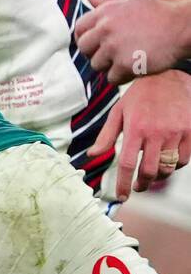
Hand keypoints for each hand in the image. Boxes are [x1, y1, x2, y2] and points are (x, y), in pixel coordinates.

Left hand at [76, 0, 190, 83]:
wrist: (182, 27)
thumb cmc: (157, 14)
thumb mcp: (130, 2)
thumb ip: (106, 3)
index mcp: (104, 13)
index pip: (78, 29)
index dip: (85, 38)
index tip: (96, 44)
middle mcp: (105, 29)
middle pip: (84, 49)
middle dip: (96, 53)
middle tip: (113, 54)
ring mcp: (114, 47)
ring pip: (97, 65)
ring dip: (110, 66)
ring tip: (128, 59)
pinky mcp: (125, 64)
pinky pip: (112, 78)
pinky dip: (122, 77)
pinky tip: (135, 68)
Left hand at [88, 71, 190, 198]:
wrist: (169, 77)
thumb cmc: (139, 95)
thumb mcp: (118, 111)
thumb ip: (106, 135)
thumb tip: (92, 156)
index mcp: (134, 128)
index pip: (126, 163)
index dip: (123, 184)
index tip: (121, 196)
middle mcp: (156, 133)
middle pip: (149, 171)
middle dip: (142, 184)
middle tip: (138, 187)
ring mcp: (176, 133)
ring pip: (168, 168)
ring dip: (158, 177)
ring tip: (151, 175)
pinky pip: (184, 159)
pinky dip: (174, 166)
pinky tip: (166, 162)